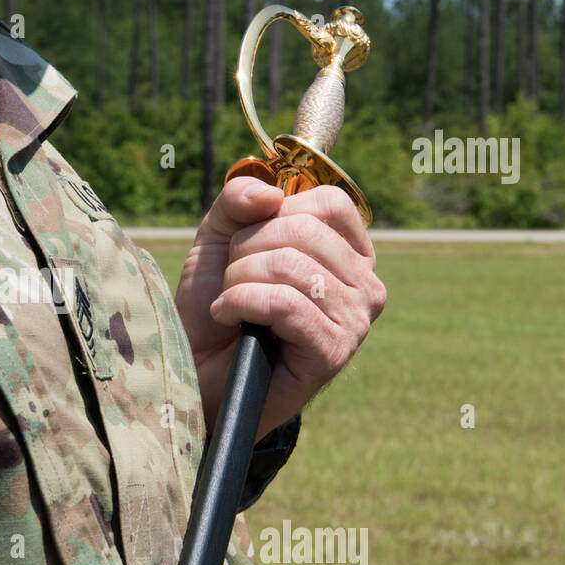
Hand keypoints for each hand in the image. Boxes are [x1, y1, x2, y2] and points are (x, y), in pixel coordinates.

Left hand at [173, 174, 386, 437]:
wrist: (198, 372)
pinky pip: (285, 304)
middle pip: (303, 230)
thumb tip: (269, 192)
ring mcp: (356, 320)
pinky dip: (241, 304)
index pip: (328, 203)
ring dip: (238, 281)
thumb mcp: (219, 239)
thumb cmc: (215, 305)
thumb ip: (238, 200)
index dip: (272, 214)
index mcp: (349, 252)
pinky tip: (228, 319)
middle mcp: (365, 284)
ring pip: (289, 265)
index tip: (246, 247)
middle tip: (231, 283)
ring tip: (230, 305)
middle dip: (245, 251)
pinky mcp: (334, 351)